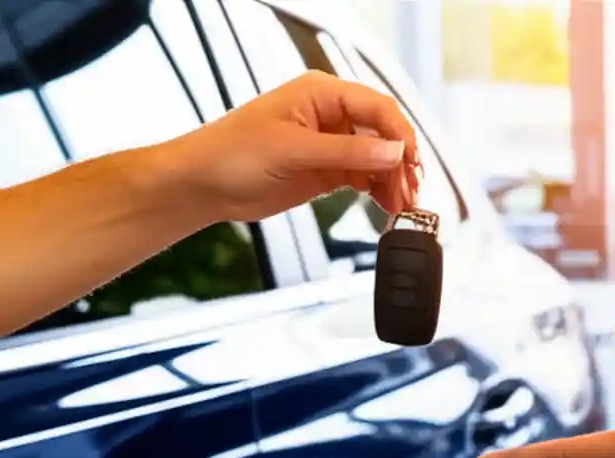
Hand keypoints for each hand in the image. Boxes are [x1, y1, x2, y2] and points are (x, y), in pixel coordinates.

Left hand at [159, 70, 418, 222]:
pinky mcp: (326, 171)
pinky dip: (378, 191)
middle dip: (401, 163)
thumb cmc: (232, 154)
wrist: (202, 186)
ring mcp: (330, 144)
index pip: (377, 107)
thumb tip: (394, 152)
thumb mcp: (293, 150)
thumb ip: (347, 153)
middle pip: (383, 134)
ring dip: (393, 181)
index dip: (400, 134)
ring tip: (402, 207)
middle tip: (411, 192)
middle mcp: (330, 115)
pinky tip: (387, 205)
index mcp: (321, 94)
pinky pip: (363, 178)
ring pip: (377, 159)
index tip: (411, 162)